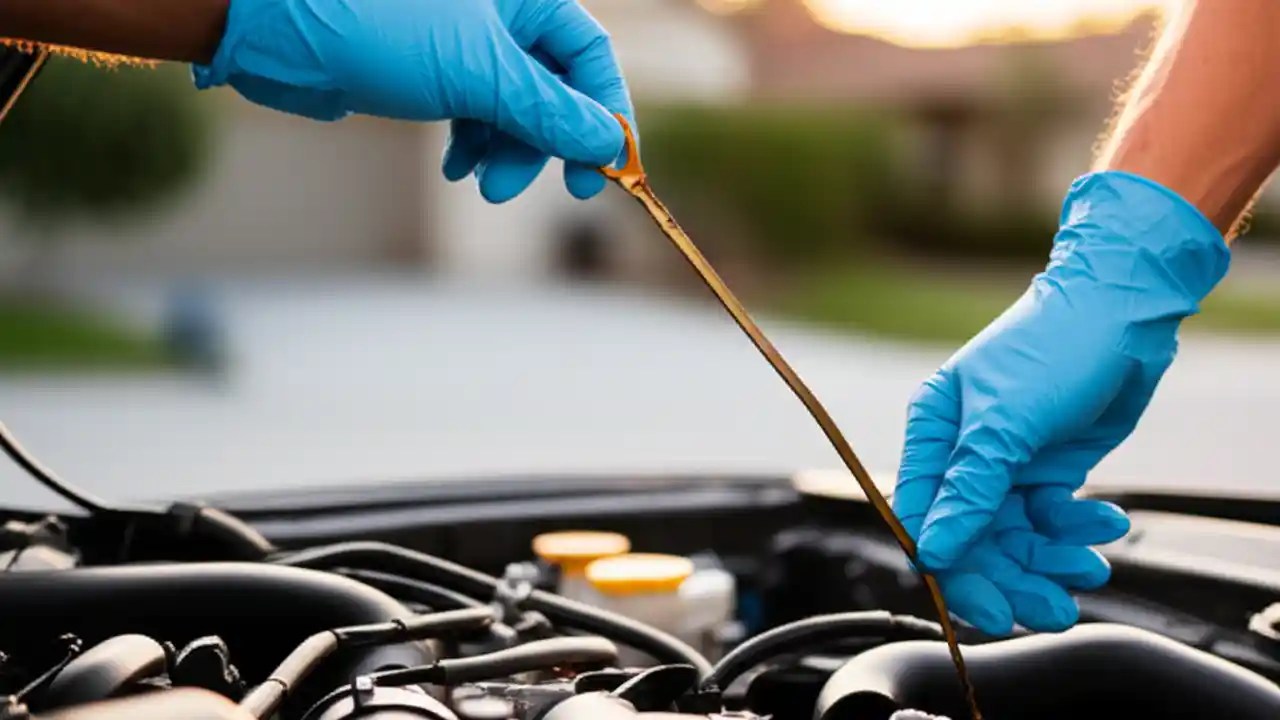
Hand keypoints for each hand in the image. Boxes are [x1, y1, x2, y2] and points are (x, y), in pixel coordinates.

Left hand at [194, 0, 632, 201]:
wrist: (275, 24)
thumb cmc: (375, 26)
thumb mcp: (478, 73)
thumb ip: (548, 111)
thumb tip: (608, 143)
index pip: (588, 54)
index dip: (602, 115)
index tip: (601, 171)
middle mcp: (498, 13)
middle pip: (552, 86)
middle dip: (542, 143)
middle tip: (517, 188)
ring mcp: (462, 41)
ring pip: (512, 106)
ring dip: (506, 152)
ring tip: (483, 186)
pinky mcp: (428, 68)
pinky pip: (473, 111)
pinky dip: (473, 144)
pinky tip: (457, 169)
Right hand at [894, 171, 1229, 634]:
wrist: (1122, 310)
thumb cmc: (1052, 347)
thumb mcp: (1005, 423)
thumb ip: (969, 491)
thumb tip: (932, 552)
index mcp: (933, 433)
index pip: (925, 515)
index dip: (951, 565)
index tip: (987, 608)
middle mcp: (963, 453)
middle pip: (972, 537)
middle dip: (1012, 576)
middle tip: (1049, 609)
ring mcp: (1007, 463)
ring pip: (1016, 537)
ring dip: (1052, 561)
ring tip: (1090, 570)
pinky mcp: (1048, 469)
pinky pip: (1053, 520)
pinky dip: (1079, 530)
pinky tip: (1107, 523)